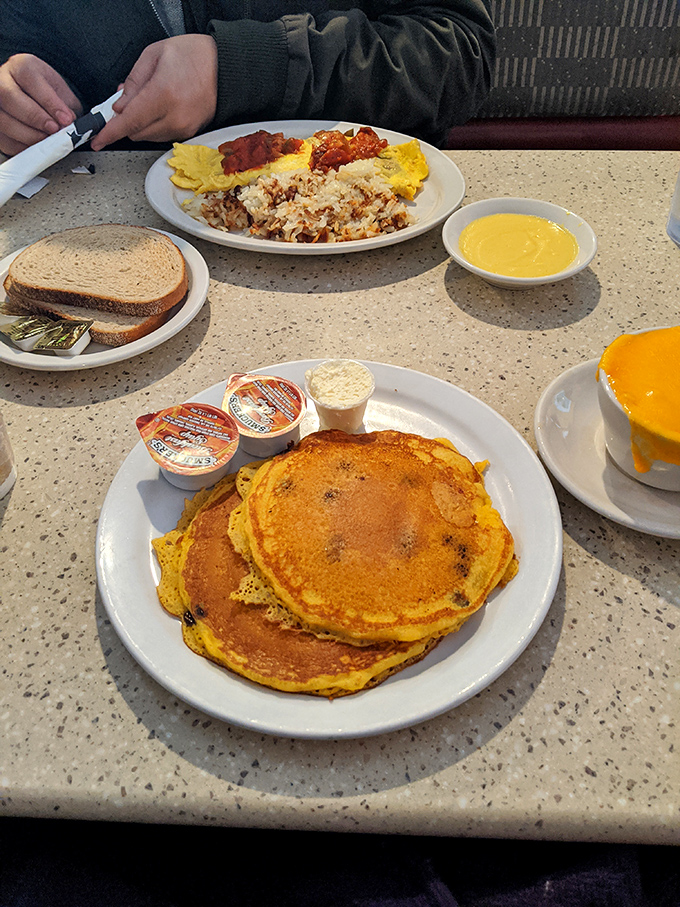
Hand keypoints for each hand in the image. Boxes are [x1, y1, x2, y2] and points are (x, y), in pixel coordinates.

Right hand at [0, 54, 81, 155]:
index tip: (66, 119)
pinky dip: (21, 146)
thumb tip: (67, 124)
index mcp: (20, 66)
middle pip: (10, 97)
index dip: (49, 102)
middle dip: (35, 118)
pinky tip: (36, 147)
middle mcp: (2, 81)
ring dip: (28, 135)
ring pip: (3, 119)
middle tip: (54, 130)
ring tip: (47, 140)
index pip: (29, 78)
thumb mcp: (62, 93)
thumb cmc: (49, 95)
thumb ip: (66, 106)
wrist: (40, 101)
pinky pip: (3, 139)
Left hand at [91, 36, 217, 149]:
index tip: (98, 139)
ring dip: (141, 124)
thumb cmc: (195, 56)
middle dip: (126, 121)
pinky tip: (161, 107)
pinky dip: (155, 125)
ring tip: (150, 100)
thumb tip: (120, 105)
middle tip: (126, 103)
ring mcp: (184, 127)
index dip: (110, 132)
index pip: (129, 121)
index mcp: (164, 93)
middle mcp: (175, 116)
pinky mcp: (190, 133)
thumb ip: (133, 81)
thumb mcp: (155, 54)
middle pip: (136, 132)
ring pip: (148, 137)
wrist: (225, 67)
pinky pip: (163, 136)